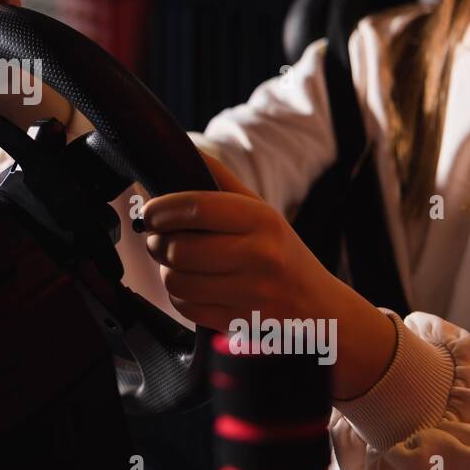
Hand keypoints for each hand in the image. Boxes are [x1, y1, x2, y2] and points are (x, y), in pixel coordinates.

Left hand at [142, 153, 397, 398]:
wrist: (321, 310)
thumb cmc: (281, 253)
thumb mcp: (261, 211)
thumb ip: (220, 179)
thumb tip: (183, 146)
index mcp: (261, 219)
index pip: (195, 207)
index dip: (161, 210)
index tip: (148, 213)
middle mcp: (259, 255)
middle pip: (179, 248)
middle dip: (156, 243)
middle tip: (156, 239)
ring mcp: (250, 293)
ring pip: (176, 280)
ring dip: (164, 271)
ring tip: (174, 263)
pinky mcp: (239, 322)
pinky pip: (186, 307)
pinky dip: (178, 296)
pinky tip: (189, 286)